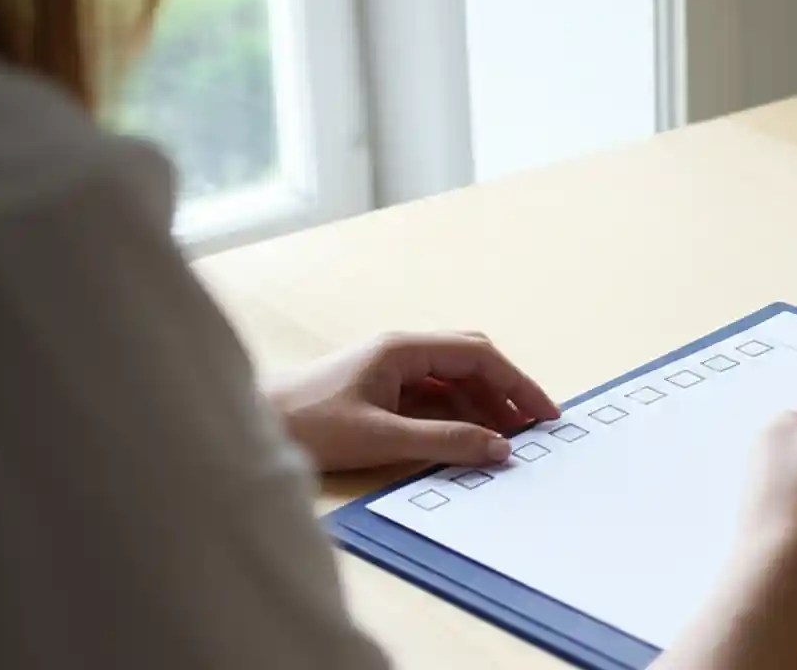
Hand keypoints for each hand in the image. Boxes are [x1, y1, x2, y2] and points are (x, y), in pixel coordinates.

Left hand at [264, 332, 560, 470]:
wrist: (254, 426)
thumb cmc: (307, 424)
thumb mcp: (381, 437)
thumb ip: (444, 441)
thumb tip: (499, 448)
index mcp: (402, 349)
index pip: (477, 354)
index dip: (516, 382)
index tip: (543, 413)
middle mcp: (400, 352)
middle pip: (470, 362)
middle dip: (505, 393)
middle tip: (532, 429)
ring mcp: (390, 371)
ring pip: (453, 382)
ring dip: (483, 407)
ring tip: (507, 440)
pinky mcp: (381, 392)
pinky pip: (434, 398)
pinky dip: (458, 417)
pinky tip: (470, 440)